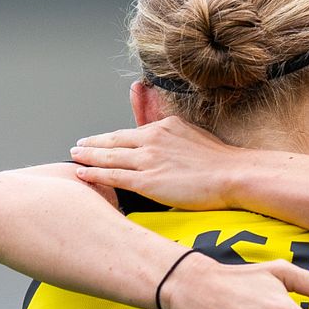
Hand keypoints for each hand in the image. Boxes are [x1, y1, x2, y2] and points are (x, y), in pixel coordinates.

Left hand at [71, 116, 240, 209]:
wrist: (233, 175)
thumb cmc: (220, 161)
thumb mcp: (194, 135)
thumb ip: (174, 134)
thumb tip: (165, 135)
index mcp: (164, 127)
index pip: (129, 132)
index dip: (109, 137)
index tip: (97, 139)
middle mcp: (152, 140)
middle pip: (112, 141)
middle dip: (91, 144)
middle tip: (77, 147)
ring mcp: (148, 161)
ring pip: (108, 158)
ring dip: (87, 157)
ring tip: (74, 157)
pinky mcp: (147, 182)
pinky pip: (113, 177)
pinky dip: (94, 174)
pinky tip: (81, 173)